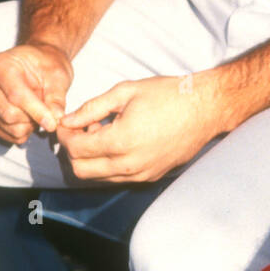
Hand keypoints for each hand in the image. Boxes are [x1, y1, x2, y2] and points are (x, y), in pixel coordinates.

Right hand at [0, 42, 72, 145]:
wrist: (37, 66)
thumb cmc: (45, 65)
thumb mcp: (57, 75)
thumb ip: (56, 97)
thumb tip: (56, 117)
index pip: (16, 95)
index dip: (36, 111)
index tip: (53, 122)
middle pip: (9, 114)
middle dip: (32, 118)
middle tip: (48, 110)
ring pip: (8, 127)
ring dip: (29, 125)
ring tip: (38, 111)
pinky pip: (5, 135)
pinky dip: (22, 132)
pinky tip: (30, 118)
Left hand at [56, 73, 218, 182]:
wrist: (204, 109)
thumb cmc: (167, 95)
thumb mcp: (125, 92)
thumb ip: (92, 108)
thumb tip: (68, 120)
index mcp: (120, 141)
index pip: (76, 148)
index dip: (64, 135)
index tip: (65, 122)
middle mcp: (129, 165)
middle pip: (82, 170)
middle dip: (73, 151)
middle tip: (80, 129)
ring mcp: (141, 174)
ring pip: (99, 178)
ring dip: (91, 158)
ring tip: (102, 132)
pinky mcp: (151, 177)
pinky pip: (118, 178)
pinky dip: (108, 164)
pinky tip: (118, 141)